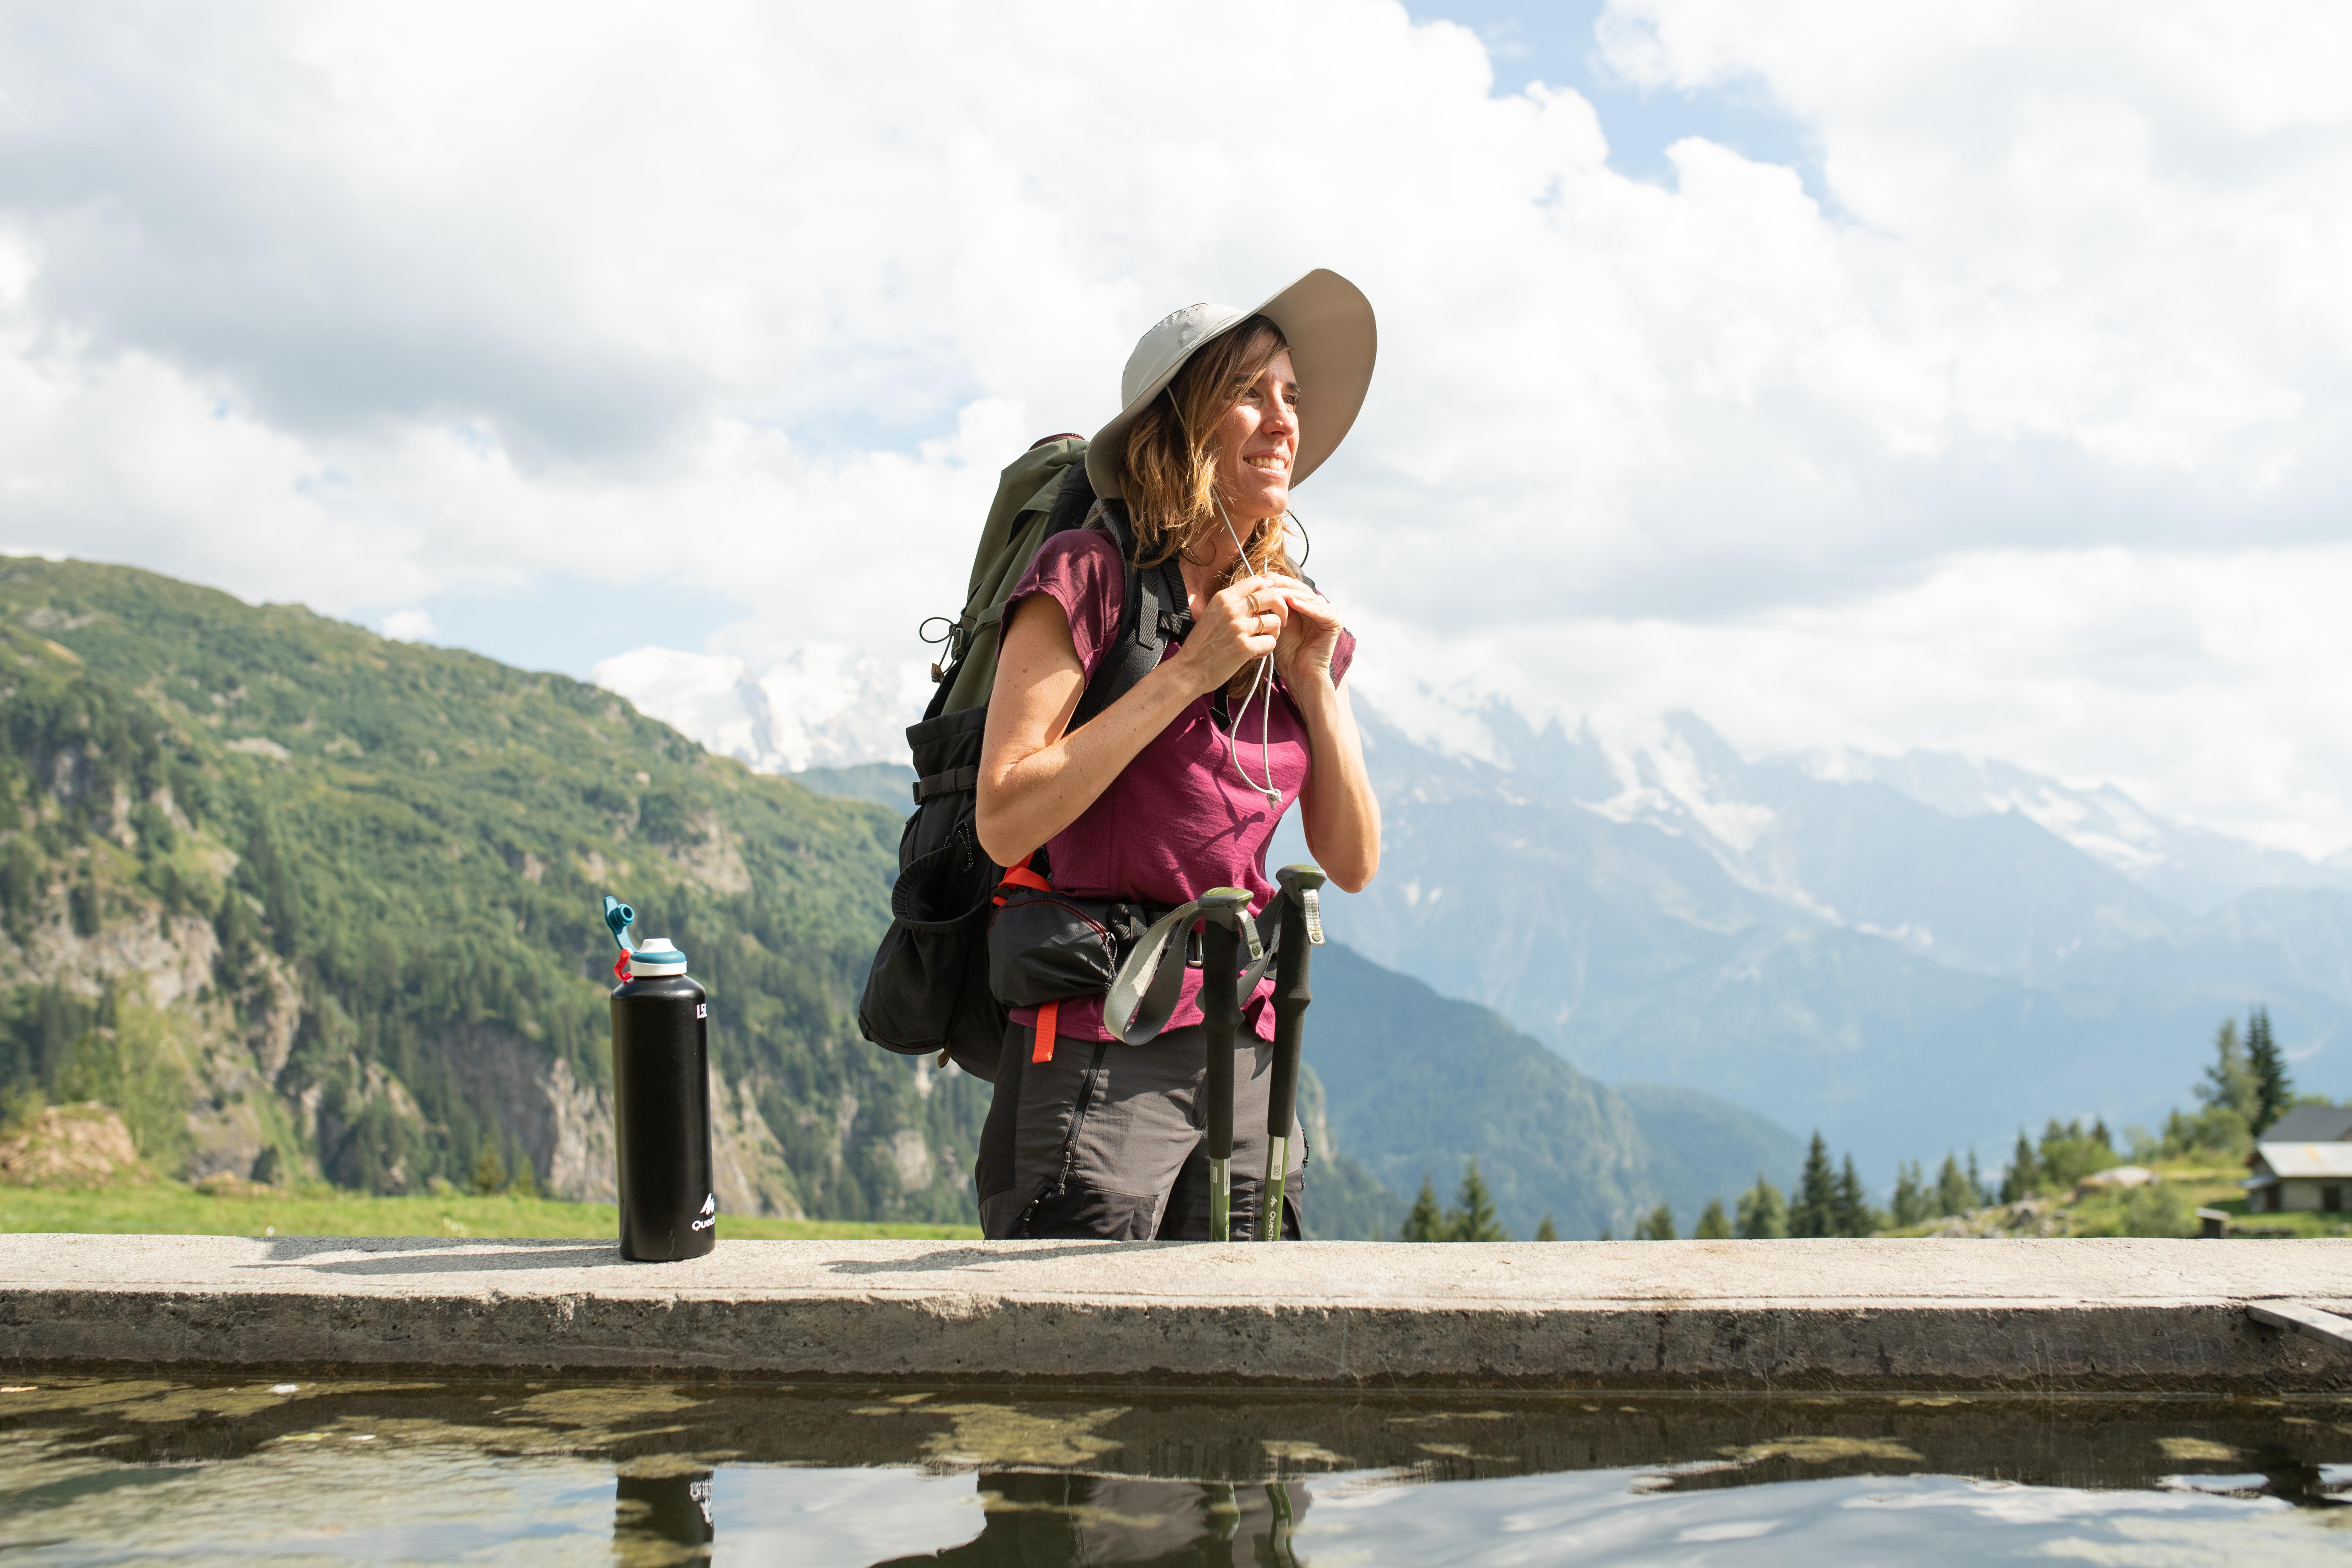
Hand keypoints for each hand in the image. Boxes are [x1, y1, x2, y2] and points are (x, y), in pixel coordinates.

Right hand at [1175, 573, 1287, 694]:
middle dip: (1282, 609)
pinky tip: (1254, 654)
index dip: (1269, 591)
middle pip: (1272, 596)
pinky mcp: (1244, 647)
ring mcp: (1238, 627)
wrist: (1188, 669)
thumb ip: (1233, 604)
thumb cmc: (1201, 645)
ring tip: (1262, 641)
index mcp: (1223, 598)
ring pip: (1275, 621)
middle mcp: (1231, 609)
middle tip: (1278, 622)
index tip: (1270, 605)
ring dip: (1274, 633)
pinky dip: (1267, 649)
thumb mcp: (1212, 614)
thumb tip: (1259, 596)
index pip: (1257, 581)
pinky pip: (1271, 642)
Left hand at [1264, 575, 1343, 689]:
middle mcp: (1316, 605)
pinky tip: (1292, 602)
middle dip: (1281, 584)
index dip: (1275, 580)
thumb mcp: (1274, 622)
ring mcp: (1327, 612)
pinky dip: (1306, 606)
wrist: (1298, 672)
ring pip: (1307, 597)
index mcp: (1303, 603)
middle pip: (1299, 588)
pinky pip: (1319, 611)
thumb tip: (1256, 584)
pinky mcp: (1335, 621)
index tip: (1258, 580)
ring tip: (1275, 592)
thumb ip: (1271, 604)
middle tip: (1266, 583)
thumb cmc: (1284, 651)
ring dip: (1290, 593)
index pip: (1290, 585)